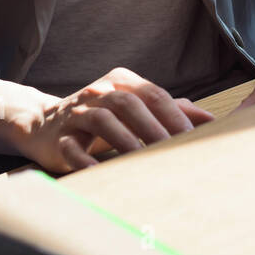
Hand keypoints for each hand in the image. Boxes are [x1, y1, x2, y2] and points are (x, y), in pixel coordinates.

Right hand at [23, 66, 215, 172]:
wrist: (44, 124)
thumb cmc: (101, 119)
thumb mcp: (134, 109)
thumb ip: (170, 110)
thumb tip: (211, 120)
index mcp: (121, 83)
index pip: (153, 94)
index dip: (175, 116)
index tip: (196, 139)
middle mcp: (99, 93)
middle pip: (130, 104)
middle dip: (155, 128)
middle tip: (175, 152)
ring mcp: (77, 113)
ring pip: (103, 121)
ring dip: (126, 141)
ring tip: (145, 161)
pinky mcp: (58, 137)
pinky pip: (72, 147)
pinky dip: (86, 160)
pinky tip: (100, 172)